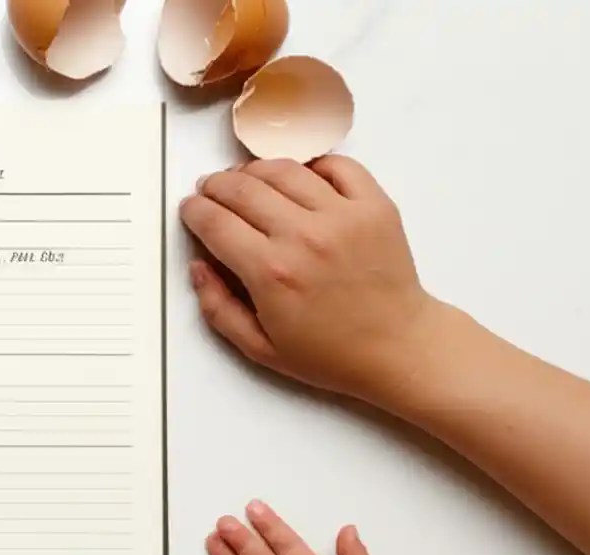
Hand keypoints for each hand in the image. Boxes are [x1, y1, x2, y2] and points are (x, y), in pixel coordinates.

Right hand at [180, 156, 447, 401]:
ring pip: (283, 169)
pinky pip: (337, 166)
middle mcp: (303, 236)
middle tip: (211, 191)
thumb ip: (218, 308)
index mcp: (270, 273)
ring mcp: (342, 216)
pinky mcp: (374, 206)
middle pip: (242, 187)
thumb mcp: (260, 348)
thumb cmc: (330, 353)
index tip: (191, 209)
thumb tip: (198, 266)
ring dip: (255, 169)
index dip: (194, 210)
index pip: (214, 221)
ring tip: (247, 179)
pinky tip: (299, 179)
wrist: (399, 348)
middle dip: (216, 185)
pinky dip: (311, 165)